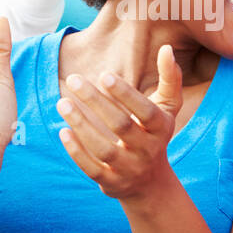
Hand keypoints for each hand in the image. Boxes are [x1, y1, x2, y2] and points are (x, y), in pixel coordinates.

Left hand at [56, 44, 182, 200]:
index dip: (126, 94)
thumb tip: (167, 48)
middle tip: (74, 79)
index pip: (145, 111)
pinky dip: (76, 151)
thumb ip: (170, 78)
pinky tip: (63, 131)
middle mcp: (148, 150)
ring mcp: (129, 169)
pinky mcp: (111, 183)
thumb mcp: (167, 108)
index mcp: (161, 129)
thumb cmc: (155, 134)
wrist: (151, 183)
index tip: (104, 75)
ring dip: (81, 125)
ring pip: (103, 149)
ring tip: (62, 102)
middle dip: (96, 102)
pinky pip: (92, 169)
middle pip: (121, 126)